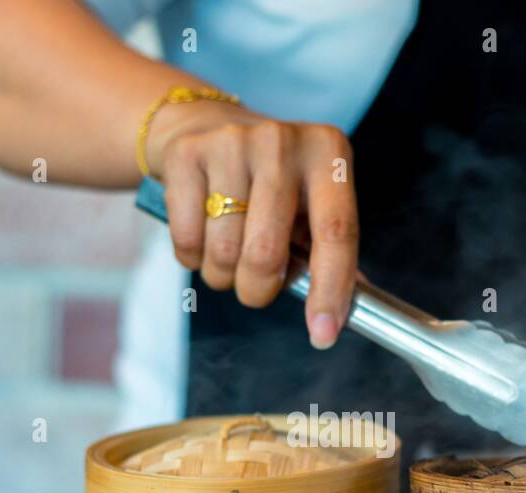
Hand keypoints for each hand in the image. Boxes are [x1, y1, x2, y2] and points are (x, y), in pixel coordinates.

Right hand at [146, 99, 356, 348]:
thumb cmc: (273, 182)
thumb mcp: (311, 204)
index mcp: (328, 154)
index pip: (336, 233)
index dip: (330, 290)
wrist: (207, 126)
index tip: (323, 334)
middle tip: (256, 289)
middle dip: (258, 291)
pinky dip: (193, 259)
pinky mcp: (187, 154)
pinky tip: (203, 237)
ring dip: (223, 276)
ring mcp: (231, 143)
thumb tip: (339, 317)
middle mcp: (282, 141)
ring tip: (228, 254)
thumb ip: (330, 255)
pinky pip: (186, 241)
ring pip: (223, 253)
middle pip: (267, 253)